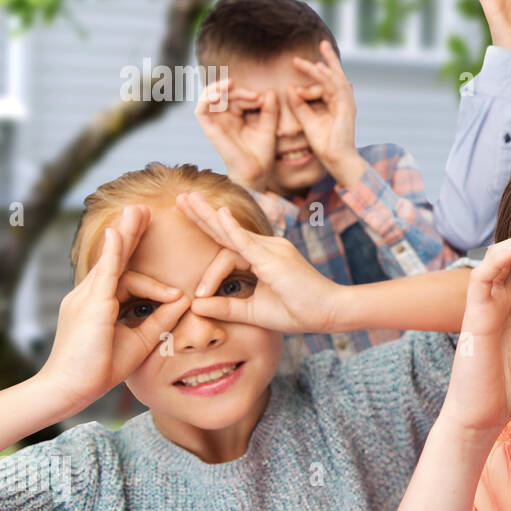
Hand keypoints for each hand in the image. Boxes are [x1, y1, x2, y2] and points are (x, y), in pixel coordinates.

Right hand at [38, 206, 191, 411]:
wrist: (70, 388)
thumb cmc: (99, 368)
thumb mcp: (140, 340)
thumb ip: (161, 318)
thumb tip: (184, 299)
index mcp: (98, 303)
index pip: (125, 278)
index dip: (149, 278)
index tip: (173, 292)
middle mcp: (89, 294)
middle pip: (114, 258)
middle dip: (130, 233)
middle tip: (141, 209)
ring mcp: (86, 296)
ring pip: (113, 261)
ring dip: (127, 234)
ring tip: (139, 211)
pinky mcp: (91, 304)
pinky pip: (106, 272)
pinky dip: (114, 252)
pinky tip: (119, 233)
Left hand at [176, 191, 345, 334]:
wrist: (329, 313)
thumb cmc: (297, 312)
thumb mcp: (253, 312)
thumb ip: (225, 307)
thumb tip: (195, 306)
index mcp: (262, 258)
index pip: (228, 251)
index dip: (210, 269)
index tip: (200, 294)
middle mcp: (267, 247)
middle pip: (227, 229)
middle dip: (202, 215)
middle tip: (182, 197)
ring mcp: (271, 249)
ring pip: (232, 231)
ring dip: (207, 215)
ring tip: (187, 199)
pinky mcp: (274, 257)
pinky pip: (247, 241)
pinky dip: (231, 228)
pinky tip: (218, 214)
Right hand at [194, 78, 276, 191]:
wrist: (257, 173)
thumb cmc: (262, 154)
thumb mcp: (269, 127)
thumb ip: (269, 110)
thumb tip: (269, 91)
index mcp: (237, 118)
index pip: (237, 98)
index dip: (248, 93)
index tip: (263, 98)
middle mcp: (224, 119)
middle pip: (224, 95)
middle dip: (239, 91)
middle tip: (256, 97)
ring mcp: (216, 124)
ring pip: (209, 97)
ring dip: (219, 88)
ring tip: (232, 84)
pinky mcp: (210, 130)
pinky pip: (201, 110)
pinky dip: (206, 98)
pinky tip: (218, 94)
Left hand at [288, 40, 363, 182]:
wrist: (336, 159)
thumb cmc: (324, 144)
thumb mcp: (307, 120)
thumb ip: (299, 104)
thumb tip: (290, 88)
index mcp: (336, 104)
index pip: (327, 81)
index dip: (316, 69)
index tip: (299, 62)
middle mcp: (343, 101)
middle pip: (336, 75)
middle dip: (330, 59)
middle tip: (323, 42)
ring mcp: (347, 104)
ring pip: (336, 79)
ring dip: (327, 64)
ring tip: (319, 50)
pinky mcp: (346, 108)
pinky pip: (337, 88)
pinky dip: (329, 77)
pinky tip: (320, 68)